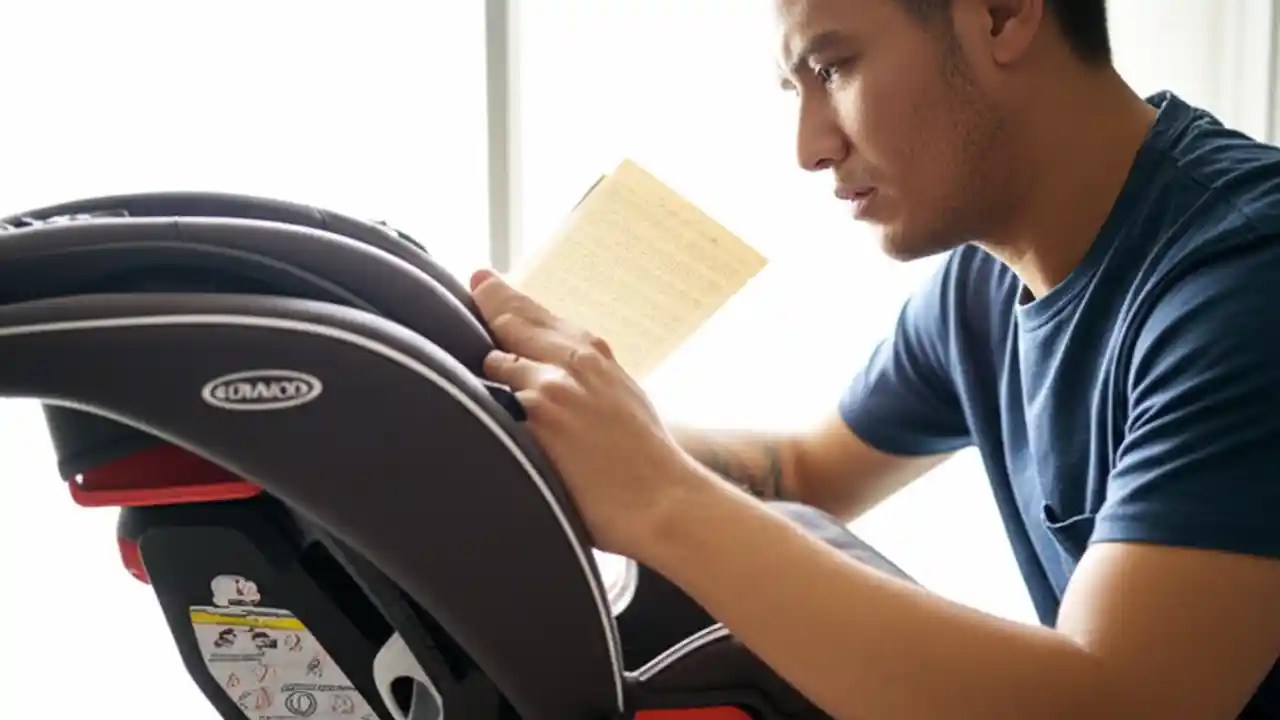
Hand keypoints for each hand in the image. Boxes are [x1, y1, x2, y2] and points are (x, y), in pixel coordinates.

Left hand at [468, 268, 698, 555]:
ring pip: (494, 362)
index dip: (506, 298)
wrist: (663, 500)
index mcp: (595, 355)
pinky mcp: (534, 418)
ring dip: (482, 374)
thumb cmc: (646, 461)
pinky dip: (477, 404)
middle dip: (487, 302)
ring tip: (464, 376)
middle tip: (470, 284)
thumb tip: (556, 371)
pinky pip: (488, 402)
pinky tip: (463, 407)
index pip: (538, 316)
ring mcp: (550, 387)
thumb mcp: (624, 399)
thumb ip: (590, 378)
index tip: (483, 280)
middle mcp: (572, 361)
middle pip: (512, 321)